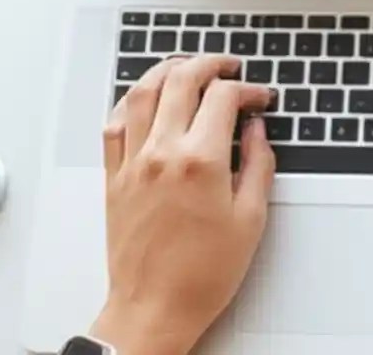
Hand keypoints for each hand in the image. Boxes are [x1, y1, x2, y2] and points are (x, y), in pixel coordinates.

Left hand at [90, 55, 275, 354]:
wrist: (155, 308)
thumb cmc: (202, 274)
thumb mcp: (250, 219)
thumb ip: (258, 165)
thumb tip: (257, 132)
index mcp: (200, 162)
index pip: (224, 98)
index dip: (248, 90)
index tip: (259, 98)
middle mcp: (162, 154)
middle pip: (182, 80)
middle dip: (209, 63)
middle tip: (227, 66)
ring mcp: (133, 163)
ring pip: (143, 92)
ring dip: (167, 70)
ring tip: (187, 66)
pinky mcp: (114, 178)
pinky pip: (115, 123)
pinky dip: (131, 101)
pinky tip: (145, 99)